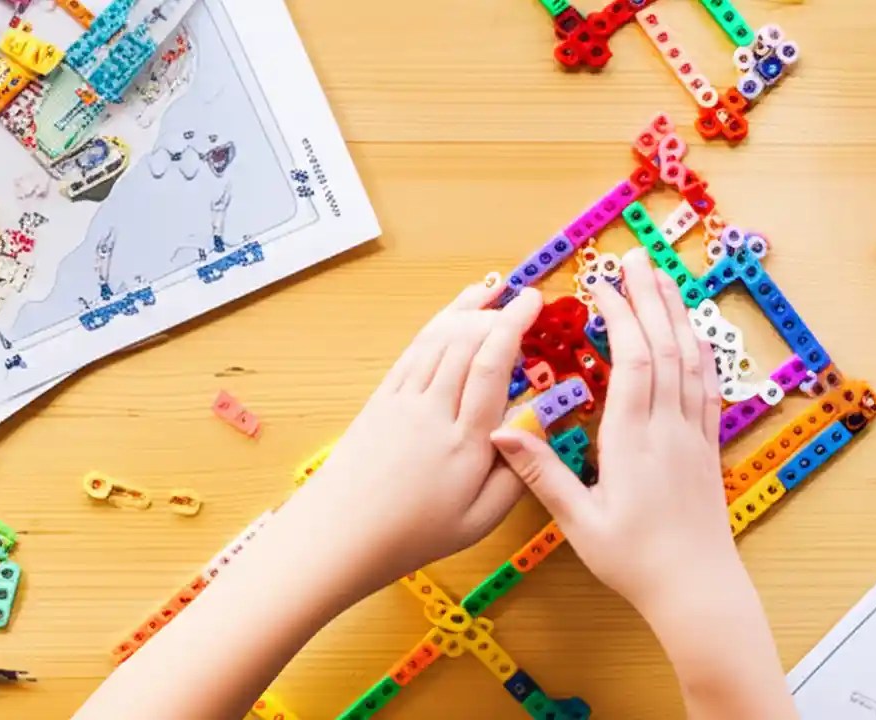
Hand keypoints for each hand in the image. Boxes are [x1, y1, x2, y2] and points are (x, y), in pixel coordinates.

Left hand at [289, 280, 543, 603]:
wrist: (340, 534)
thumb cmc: (413, 533)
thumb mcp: (479, 520)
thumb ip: (515, 474)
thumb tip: (535, 430)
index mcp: (465, 441)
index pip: (492, 366)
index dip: (514, 325)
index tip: (533, 302)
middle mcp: (433, 411)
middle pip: (466, 342)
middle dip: (498, 312)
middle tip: (524, 300)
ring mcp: (403, 400)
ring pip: (438, 339)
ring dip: (467, 310)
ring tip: (492, 290)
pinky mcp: (382, 399)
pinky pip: (413, 350)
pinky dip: (436, 325)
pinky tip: (452, 315)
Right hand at [491, 251, 794, 718]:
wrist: (697, 590)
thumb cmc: (635, 562)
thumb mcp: (579, 522)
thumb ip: (541, 474)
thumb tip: (500, 432)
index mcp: (634, 442)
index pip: (634, 362)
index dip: (621, 316)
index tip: (602, 284)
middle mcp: (670, 428)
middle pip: (665, 347)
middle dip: (649, 298)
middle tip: (634, 258)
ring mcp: (694, 435)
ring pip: (690, 360)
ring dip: (676, 314)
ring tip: (662, 278)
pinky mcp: (707, 447)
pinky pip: (707, 386)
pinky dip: (700, 350)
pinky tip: (694, 332)